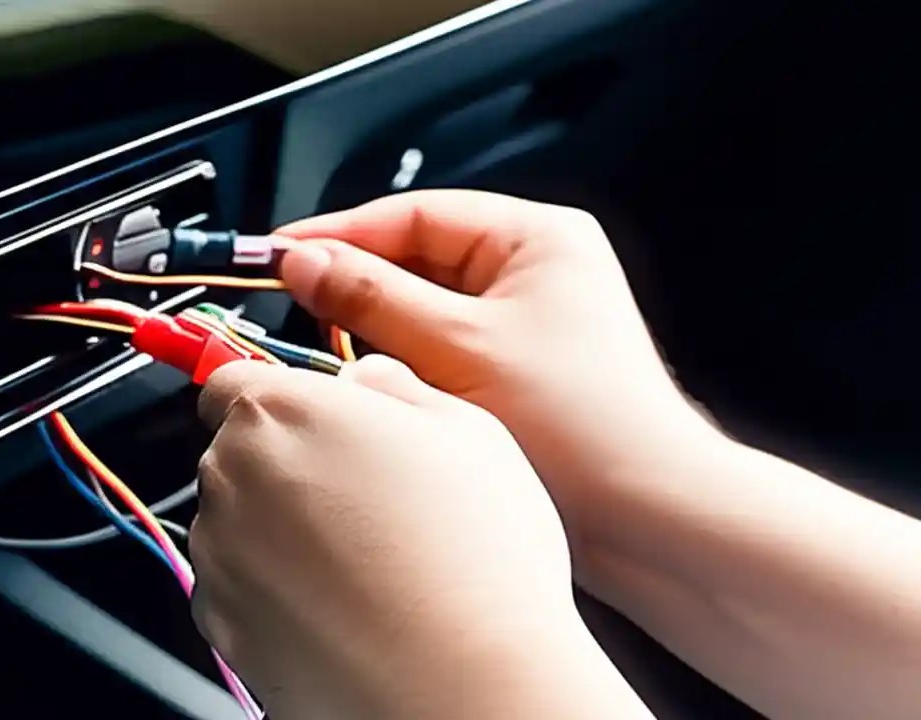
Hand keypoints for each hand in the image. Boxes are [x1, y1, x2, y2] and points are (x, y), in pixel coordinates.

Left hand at [192, 357, 640, 719]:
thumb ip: (398, 387)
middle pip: (240, 449)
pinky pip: (238, 582)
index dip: (275, 396)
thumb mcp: (468, 432)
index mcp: (281, 410)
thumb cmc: (474, 561)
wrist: (459, 684)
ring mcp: (219, 550)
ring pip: (239, 516)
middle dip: (290, 461)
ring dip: (281, 525)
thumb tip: (368, 379)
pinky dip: (274, 586)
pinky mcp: (219, 619)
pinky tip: (342, 600)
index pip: (230, 377)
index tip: (307, 417)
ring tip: (366, 556)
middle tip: (366, 492)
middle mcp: (233, 473)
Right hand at [276, 191, 720, 543]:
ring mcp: (525, 323)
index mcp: (535, 238)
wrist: (645, 517)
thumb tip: (305, 262)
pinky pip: (440, 350)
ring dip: (377, 328)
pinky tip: (376, 384)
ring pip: (423, 309)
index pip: (415, 215)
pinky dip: (403, 362)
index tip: (282, 254)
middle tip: (294, 305)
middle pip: (416, 259)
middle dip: (356, 284)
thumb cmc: (580, 424)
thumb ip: (370, 297)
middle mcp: (534, 271)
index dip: (342, 233)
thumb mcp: (456, 346)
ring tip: (330, 350)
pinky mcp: (515, 372)